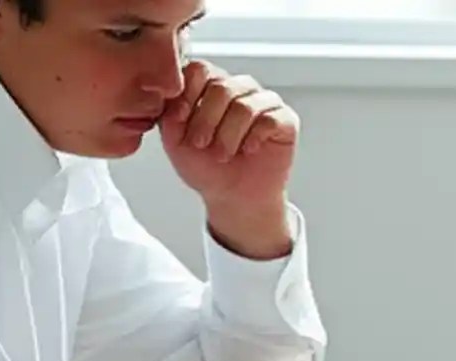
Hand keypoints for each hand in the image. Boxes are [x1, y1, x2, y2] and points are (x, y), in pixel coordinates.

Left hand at [159, 61, 297, 258]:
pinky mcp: (286, 120)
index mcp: (212, 86)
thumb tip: (173, 93)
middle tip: (201, 144)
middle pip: (222, 86)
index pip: (200, 69)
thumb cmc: (207, 167)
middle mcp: (240, 88)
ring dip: (228, 134)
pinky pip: (270, 119)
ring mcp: (265, 101)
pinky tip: (248, 150)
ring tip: (223, 154)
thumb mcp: (175, 139)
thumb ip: (170, 112)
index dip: (188, 94)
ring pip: (245, 104)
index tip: (180, 120)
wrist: (233, 197)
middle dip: (206, 120)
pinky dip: (254, 138)